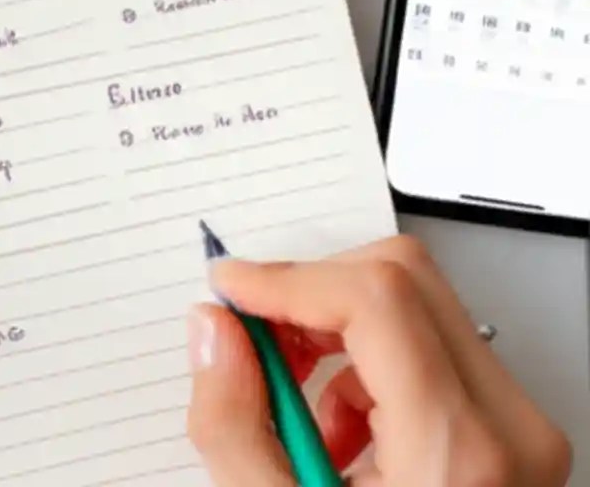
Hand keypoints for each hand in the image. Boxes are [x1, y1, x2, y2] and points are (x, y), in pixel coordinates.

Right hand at [185, 236, 570, 485]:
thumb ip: (233, 425)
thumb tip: (213, 335)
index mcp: (458, 451)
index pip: (374, 299)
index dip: (286, 279)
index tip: (229, 290)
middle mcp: (507, 430)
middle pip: (403, 282)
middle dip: (309, 295)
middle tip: (249, 334)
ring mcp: (518, 433)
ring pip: (418, 310)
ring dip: (336, 336)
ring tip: (293, 408)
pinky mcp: (510, 437)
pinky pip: (433, 354)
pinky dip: (369, 370)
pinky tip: (337, 433)